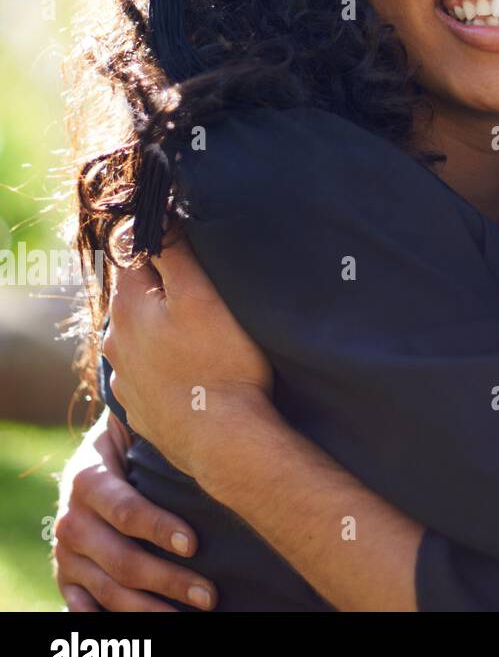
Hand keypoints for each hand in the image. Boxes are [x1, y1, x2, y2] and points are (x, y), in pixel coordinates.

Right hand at [52, 411, 217, 611]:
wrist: (94, 456)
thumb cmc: (135, 440)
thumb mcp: (140, 429)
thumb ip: (165, 439)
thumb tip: (221, 439)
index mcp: (88, 479)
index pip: (126, 510)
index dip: (159, 528)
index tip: (194, 544)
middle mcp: (71, 520)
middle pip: (122, 560)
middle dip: (169, 580)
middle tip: (210, 595)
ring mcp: (66, 554)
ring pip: (109, 591)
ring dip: (152, 608)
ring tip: (194, 613)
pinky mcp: (66, 577)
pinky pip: (83, 608)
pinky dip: (109, 621)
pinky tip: (141, 629)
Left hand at [103, 233, 273, 485]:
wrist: (223, 440)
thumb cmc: (221, 361)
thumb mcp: (202, 293)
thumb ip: (174, 251)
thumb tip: (157, 217)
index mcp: (129, 306)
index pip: (133, 254)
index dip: (160, 241)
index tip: (191, 242)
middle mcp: (117, 339)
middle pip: (137, 295)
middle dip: (164, 286)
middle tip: (205, 287)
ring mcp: (126, 377)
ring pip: (142, 335)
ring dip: (164, 326)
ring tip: (203, 330)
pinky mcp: (142, 406)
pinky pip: (150, 370)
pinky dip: (167, 362)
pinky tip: (193, 367)